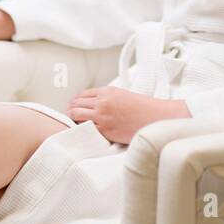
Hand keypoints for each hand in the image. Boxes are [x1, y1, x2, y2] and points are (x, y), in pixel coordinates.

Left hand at [66, 86, 189, 143]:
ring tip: (73, 123)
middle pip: (77, 104)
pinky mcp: (105, 130)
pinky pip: (86, 129)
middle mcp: (102, 102)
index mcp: (107, 91)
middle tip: (71, 114)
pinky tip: (82, 131)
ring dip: (73, 119)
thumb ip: (108, 97)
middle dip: (72, 109)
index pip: (83, 94)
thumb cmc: (142, 107)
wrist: (153, 118)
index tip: (74, 104)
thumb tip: (96, 103)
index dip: (76, 100)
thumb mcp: (123, 95)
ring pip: (76, 115)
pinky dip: (81, 129)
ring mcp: (102, 117)